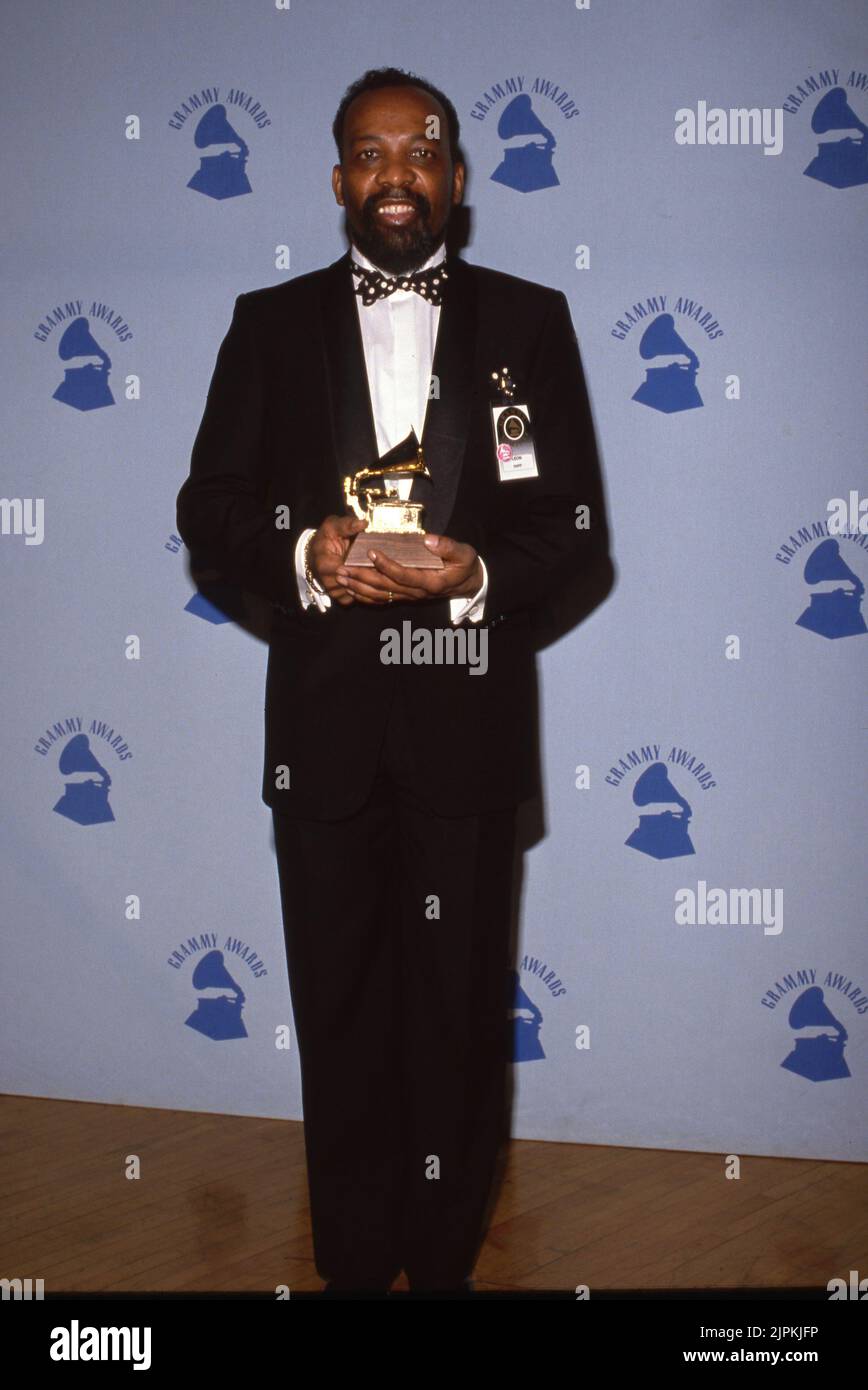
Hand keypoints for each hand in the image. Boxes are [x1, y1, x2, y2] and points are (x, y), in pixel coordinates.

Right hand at [307, 515, 370, 606]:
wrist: (320, 552)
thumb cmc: (328, 537)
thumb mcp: (334, 526)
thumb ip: (347, 524)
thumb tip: (362, 523)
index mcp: (324, 563)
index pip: (342, 570)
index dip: (357, 565)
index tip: (369, 558)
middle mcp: (327, 581)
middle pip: (351, 584)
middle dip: (365, 575)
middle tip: (379, 566)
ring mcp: (334, 591)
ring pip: (355, 593)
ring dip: (367, 584)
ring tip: (377, 573)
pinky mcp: (340, 597)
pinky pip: (356, 598)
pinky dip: (364, 590)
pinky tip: (370, 580)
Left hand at [335, 533, 482, 605]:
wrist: (468, 583)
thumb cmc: (465, 565)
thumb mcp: (464, 553)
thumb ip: (448, 546)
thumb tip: (428, 539)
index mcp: (430, 582)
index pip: (403, 575)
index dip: (386, 565)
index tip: (371, 553)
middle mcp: (416, 592)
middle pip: (385, 587)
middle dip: (362, 578)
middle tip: (342, 568)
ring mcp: (409, 596)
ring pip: (380, 595)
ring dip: (358, 587)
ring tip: (341, 578)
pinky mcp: (405, 596)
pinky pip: (382, 599)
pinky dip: (365, 595)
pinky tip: (351, 589)